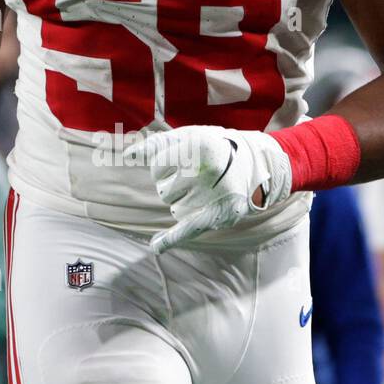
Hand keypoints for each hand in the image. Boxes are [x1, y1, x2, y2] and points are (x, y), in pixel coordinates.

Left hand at [127, 126, 291, 253]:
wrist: (255, 165)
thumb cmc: (213, 149)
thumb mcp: (189, 137)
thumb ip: (157, 144)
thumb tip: (128, 155)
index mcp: (197, 147)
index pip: (156, 168)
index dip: (164, 167)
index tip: (182, 162)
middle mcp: (206, 171)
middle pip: (164, 191)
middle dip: (173, 186)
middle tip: (197, 177)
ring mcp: (212, 195)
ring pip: (175, 209)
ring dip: (183, 202)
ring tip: (205, 190)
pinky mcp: (218, 215)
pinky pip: (187, 230)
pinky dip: (170, 240)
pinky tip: (156, 246)